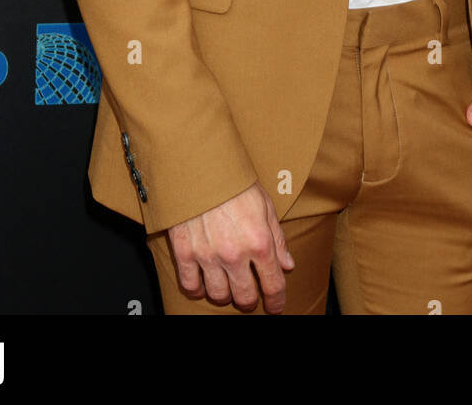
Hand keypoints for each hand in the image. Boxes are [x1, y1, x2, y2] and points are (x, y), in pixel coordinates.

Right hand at [166, 181, 294, 313]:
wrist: (199, 164)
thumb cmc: (234, 181)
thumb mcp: (265, 205)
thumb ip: (277, 239)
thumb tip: (287, 265)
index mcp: (259, 241)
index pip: (273, 285)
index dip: (276, 301)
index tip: (275, 306)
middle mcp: (234, 253)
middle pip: (244, 297)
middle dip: (250, 300)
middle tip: (249, 295)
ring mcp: (208, 255)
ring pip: (218, 295)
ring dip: (225, 295)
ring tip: (226, 285)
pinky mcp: (184, 252)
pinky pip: (191, 285)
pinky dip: (197, 289)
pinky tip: (202, 283)